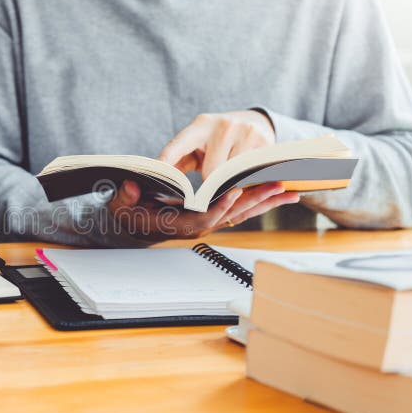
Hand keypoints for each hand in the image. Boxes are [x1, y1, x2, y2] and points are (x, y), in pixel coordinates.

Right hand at [108, 181, 299, 240]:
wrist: (134, 220)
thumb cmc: (129, 211)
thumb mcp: (122, 203)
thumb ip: (126, 196)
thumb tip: (131, 187)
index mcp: (176, 225)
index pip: (202, 219)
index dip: (219, 206)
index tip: (233, 190)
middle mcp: (196, 226)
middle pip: (230, 216)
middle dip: (253, 201)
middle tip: (276, 186)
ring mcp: (208, 222)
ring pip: (240, 214)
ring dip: (264, 202)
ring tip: (289, 190)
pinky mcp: (214, 216)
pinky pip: (241, 210)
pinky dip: (260, 202)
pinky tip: (280, 194)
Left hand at [159, 111, 275, 179]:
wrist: (254, 122)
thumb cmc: (216, 141)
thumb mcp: (197, 146)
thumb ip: (178, 161)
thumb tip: (160, 180)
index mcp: (200, 125)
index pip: (179, 145)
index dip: (166, 159)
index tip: (155, 170)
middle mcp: (223, 125)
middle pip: (210, 172)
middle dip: (210, 180)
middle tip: (215, 172)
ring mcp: (245, 131)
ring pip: (230, 175)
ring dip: (229, 179)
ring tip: (232, 168)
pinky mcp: (264, 142)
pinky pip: (249, 173)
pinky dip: (246, 177)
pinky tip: (247, 168)